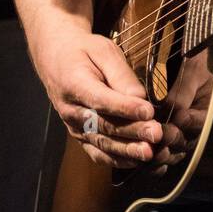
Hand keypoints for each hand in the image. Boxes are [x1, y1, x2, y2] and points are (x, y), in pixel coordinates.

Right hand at [35, 32, 163, 167]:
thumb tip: (140, 97)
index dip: (126, 107)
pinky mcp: (79, 136)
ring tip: (150, 153)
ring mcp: (73, 126)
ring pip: (102, 143)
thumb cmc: (84, 52)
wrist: (56, 59)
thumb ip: (121, 74)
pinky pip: (97, 152)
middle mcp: (71, 110)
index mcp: (74, 84)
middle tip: (156, 134)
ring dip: (127, 150)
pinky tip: (135, 161)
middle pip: (104, 125)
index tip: (148, 111)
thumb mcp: (102, 50)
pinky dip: (116, 159)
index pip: (101, 100)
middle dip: (133, 131)